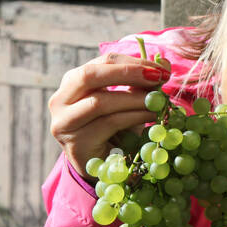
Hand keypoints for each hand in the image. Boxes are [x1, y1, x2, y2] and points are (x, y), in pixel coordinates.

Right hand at [49, 52, 172, 181]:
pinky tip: (152, 117)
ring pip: (100, 102)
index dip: (134, 62)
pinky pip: (108, 124)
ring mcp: (64, 121)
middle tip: (158, 78)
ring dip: (136, 100)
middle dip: (129, 73)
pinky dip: (134, 117)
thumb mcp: (130, 102)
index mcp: (74, 80)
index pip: (103, 61)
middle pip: (91, 75)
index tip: (161, 69)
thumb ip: (142, 83)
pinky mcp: (75, 142)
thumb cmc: (117, 129)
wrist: (105, 164)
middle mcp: (61, 98)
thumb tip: (165, 63)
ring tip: (159, 103)